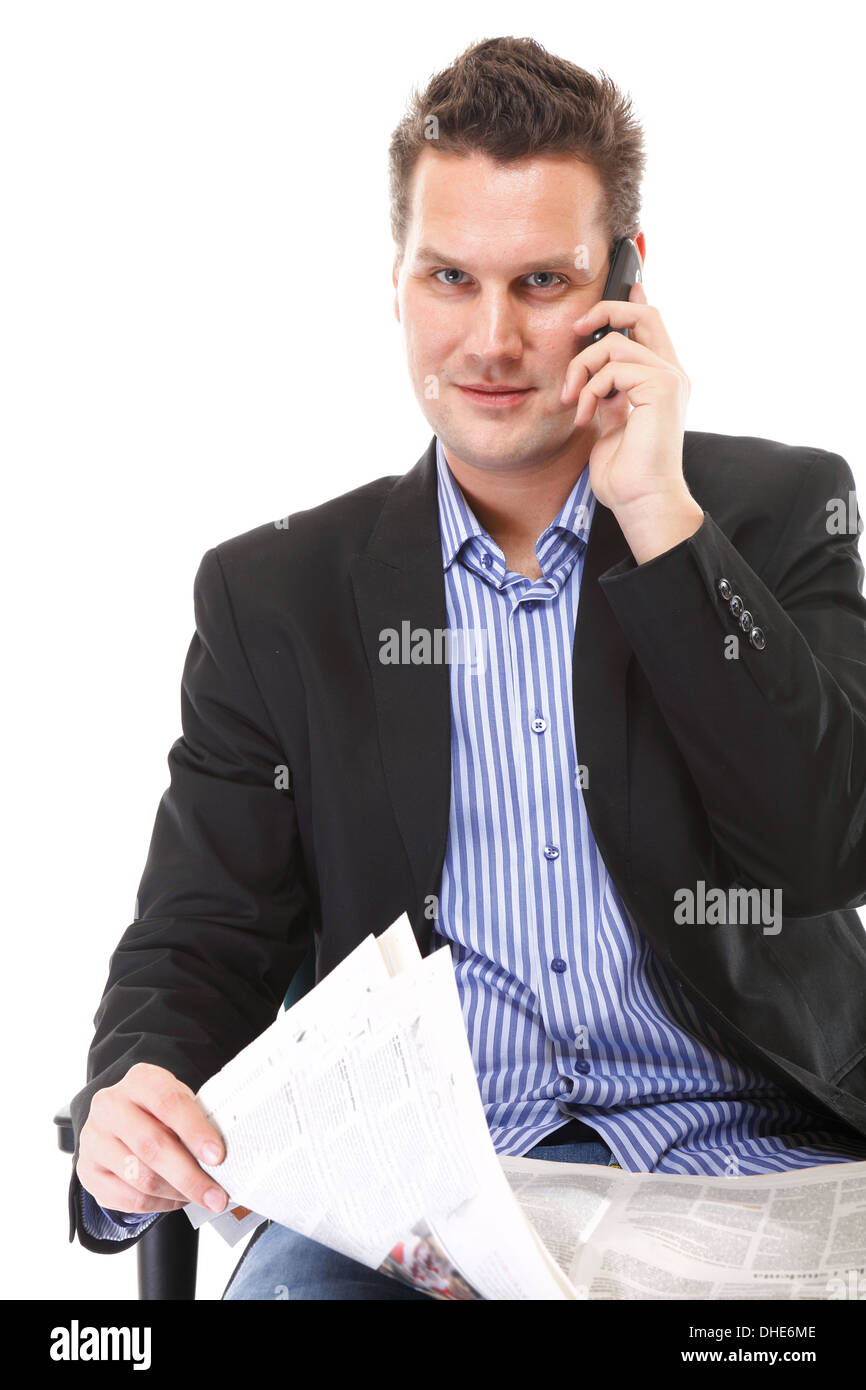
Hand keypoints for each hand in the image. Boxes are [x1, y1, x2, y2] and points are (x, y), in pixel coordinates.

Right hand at [76, 1061, 228, 1216]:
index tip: (218, 1157)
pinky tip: (175, 1199)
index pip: (168, 1103)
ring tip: (198, 1197)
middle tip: (216, 1196)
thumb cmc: (160, 1112)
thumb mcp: (180, 1103)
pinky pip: (128, 1198)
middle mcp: (110, 1105)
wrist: (119, 1122)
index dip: (195, 1131)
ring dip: (176, 1193)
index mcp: (139, 1080)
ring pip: (140, 1176)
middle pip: (152, 1145)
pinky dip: (158, 1205)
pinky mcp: (87, 1171)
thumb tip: (224, 1159)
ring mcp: (93, 1139)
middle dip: (189, 1176)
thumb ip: (197, 1122)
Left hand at [560, 280, 691, 512]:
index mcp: (661, 381)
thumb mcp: (611, 425)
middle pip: (644, 312)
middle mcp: (672, 374)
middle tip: (575, 329)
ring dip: (581, 369)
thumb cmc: (625, 475)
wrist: (642, 502)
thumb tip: (594, 375)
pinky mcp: (662, 387)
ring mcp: (670, 378)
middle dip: (604, 310)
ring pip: (615, 341)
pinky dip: (589, 389)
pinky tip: (583, 415)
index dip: (627, 304)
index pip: (649, 325)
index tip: (600, 303)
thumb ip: (609, 395)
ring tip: (573, 402)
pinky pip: (612, 367)